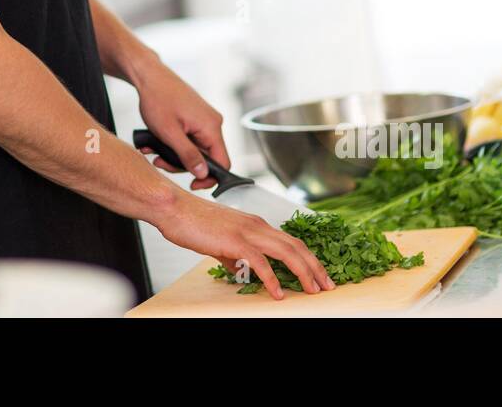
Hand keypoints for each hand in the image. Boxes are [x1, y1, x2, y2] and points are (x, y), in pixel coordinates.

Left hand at [135, 58, 227, 190]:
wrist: (149, 75)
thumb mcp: (170, 133)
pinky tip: (155, 141)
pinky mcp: (195, 118)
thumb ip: (188, 155)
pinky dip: (173, 143)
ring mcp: (203, 120)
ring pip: (194, 150)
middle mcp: (212, 123)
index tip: (192, 185)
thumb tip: (203, 174)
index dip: (209, 178)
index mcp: (211, 127)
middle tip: (159, 161)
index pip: (223, 163)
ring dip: (173, 154)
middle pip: (206, 158)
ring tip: (152, 149)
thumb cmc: (158, 99)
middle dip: (181, 164)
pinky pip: (188, 139)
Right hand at [150, 189, 334, 298]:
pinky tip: (278, 293)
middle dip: (316, 266)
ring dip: (304, 272)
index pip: (291, 241)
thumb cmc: (192, 222)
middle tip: (328, 284)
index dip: (308, 258)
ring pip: (287, 251)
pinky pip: (260, 262)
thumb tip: (240, 270)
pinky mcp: (235, 241)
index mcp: (256, 224)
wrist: (174, 208)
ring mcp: (247, 231)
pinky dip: (272, 278)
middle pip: (297, 246)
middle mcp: (257, 225)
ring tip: (313, 289)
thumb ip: (234, 256)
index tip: (319, 274)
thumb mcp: (219, 242)